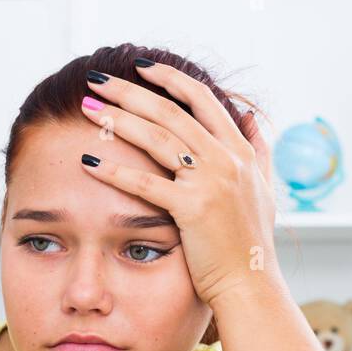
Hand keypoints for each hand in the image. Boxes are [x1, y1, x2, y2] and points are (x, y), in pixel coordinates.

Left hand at [78, 60, 277, 304]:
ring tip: (88, 109)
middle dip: (130, 91)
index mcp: (240, 150)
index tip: (140, 66)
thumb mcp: (264, 188)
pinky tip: (89, 163)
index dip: (169, 77)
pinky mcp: (192, 209)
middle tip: (97, 80)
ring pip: (157, 137)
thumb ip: (259, 150)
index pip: (201, 98)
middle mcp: (227, 159)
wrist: (251, 285)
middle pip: (171, 110)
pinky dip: (115, 170)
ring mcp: (211, 182)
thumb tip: (252, 116)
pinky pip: (146, 183)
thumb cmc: (250, 243)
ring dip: (118, 119)